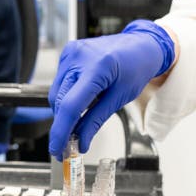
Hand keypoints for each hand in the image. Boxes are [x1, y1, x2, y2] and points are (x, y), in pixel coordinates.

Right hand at [48, 20, 174, 158]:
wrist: (139, 45)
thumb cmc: (135, 68)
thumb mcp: (119, 99)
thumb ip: (96, 121)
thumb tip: (81, 142)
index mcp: (97, 68)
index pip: (70, 106)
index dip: (61, 132)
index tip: (58, 149)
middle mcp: (79, 57)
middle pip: (59, 101)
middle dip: (62, 126)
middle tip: (68, 144)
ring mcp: (71, 53)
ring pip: (56, 94)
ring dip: (63, 112)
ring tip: (77, 122)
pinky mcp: (67, 53)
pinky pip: (59, 83)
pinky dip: (65, 97)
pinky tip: (79, 100)